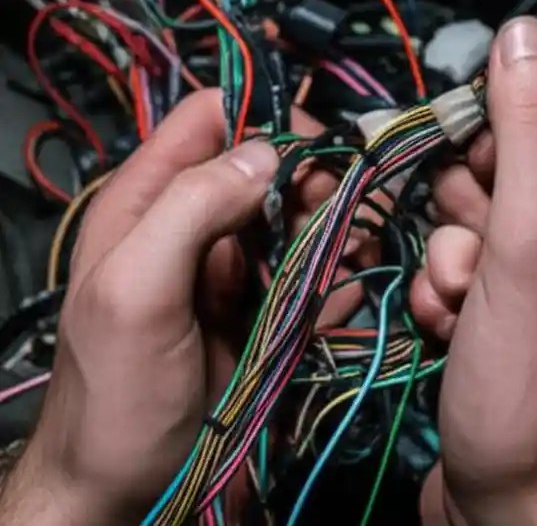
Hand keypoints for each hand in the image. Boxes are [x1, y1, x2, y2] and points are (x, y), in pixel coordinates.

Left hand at [0, 91, 372, 524]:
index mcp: (148, 202)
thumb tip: (266, 153)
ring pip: (306, 220)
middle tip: (342, 214)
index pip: (213, 118)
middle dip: (316, 182)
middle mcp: (199, 227)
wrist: (133, 491)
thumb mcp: (135, 291)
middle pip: (274, 168)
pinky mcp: (273, 315)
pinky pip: (320, 277)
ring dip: (339, 231)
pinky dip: (342, 280)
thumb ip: (192, 209)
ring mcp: (239, 273)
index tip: (319, 144)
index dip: (268, 117)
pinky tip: (347, 295)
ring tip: (351, 256)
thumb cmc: (116, 397)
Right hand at [410, 18, 536, 524]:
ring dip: (461, 232)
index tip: (502, 74)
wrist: (509, 492)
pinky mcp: (511, 292)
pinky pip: (471, 245)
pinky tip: (457, 316)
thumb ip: (527, 131)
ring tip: (469, 284)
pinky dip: (452, 273)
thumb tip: (527, 38)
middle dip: (488, 171)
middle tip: (476, 208)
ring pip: (493, 193)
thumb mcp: (528, 240)